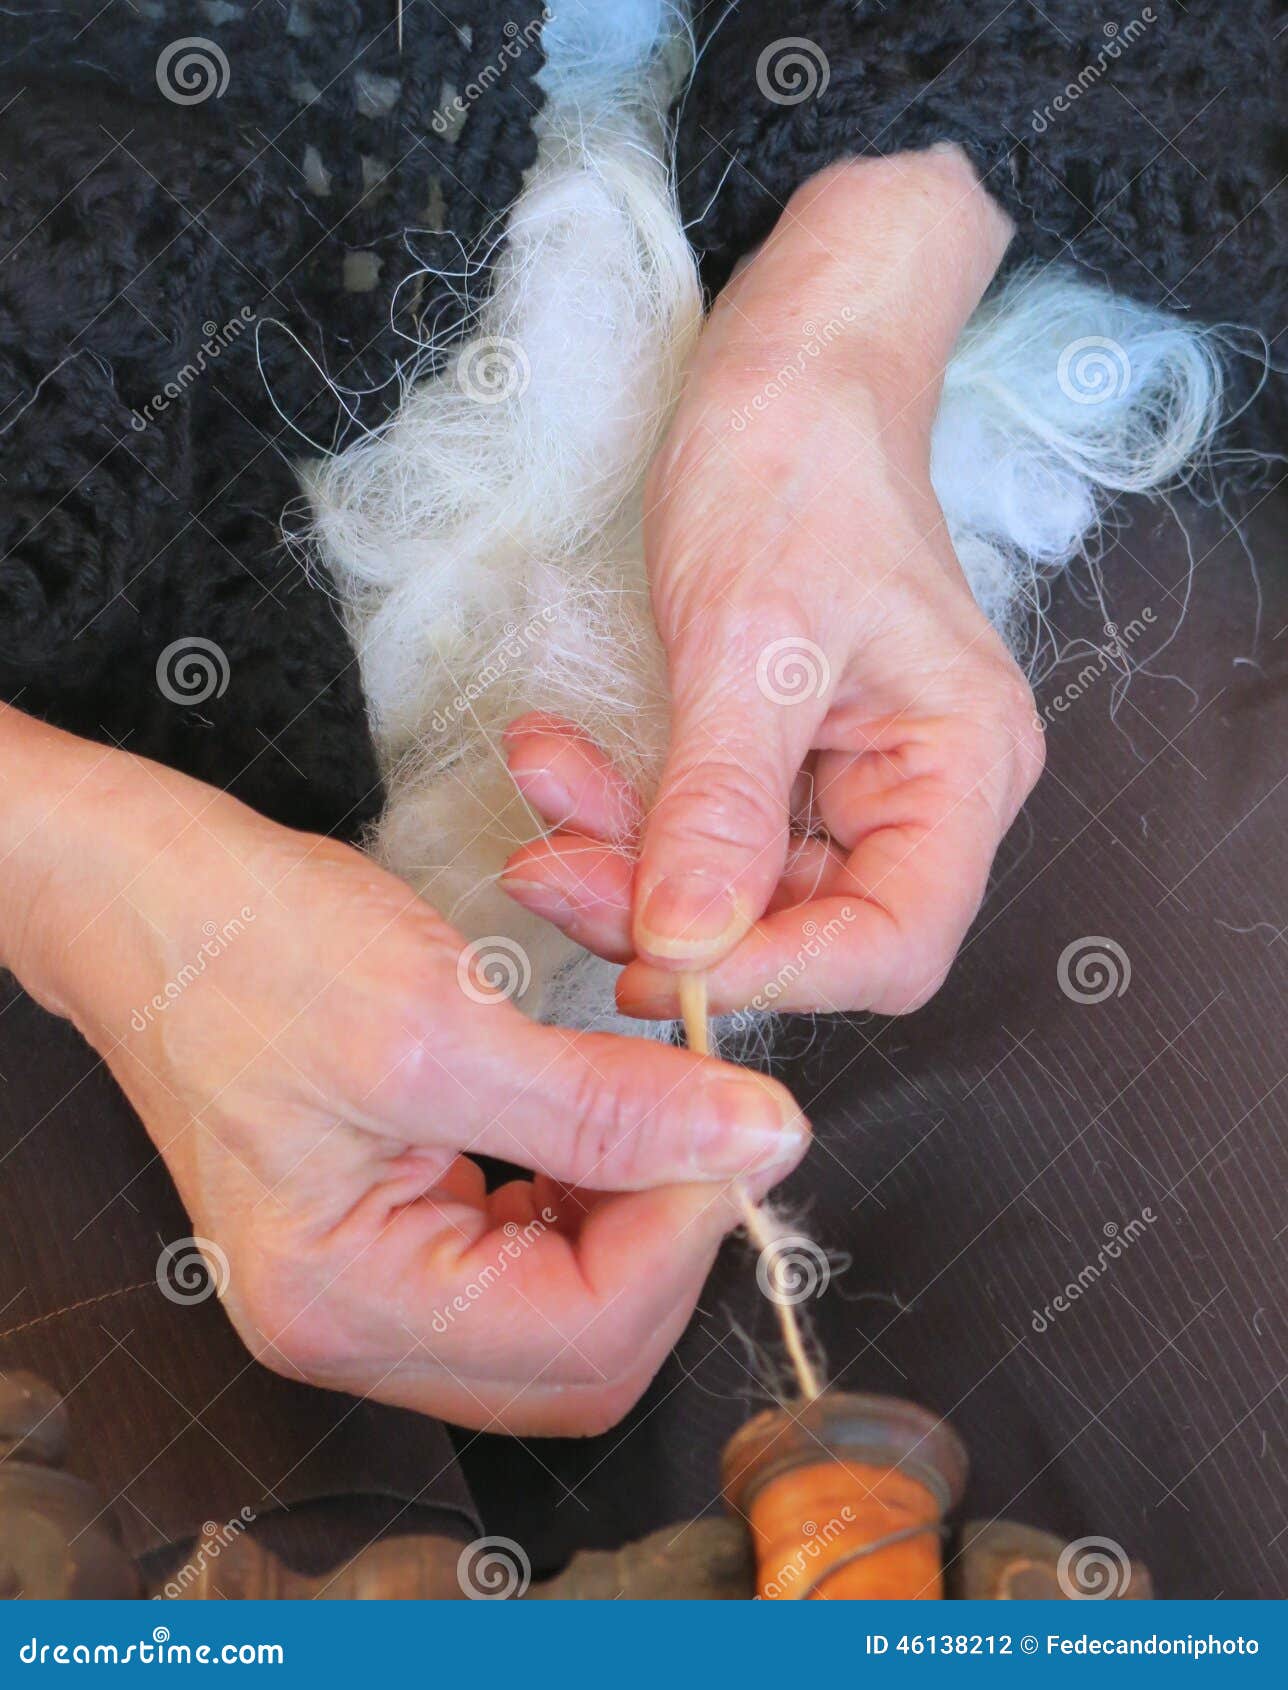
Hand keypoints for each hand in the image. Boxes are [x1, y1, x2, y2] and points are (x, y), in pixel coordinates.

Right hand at [0, 710, 806, 1433]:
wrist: (153, 901)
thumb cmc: (249, 947)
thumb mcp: (441, 1019)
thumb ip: (608, 1105)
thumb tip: (756, 1138)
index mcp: (346, 1297)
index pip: (582, 1335)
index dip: (683, 1231)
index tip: (731, 1124)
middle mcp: (353, 1322)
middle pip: (582, 1354)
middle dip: (665, 1241)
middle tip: (698, 1123)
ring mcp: (370, 1288)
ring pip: (569, 1317)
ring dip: (634, 1224)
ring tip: (648, 1114)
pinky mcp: (390, 1237)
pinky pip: (528, 1266)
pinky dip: (588, 1206)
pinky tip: (595, 1129)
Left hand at [501, 151, 1043, 1018]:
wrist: (787, 379)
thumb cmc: (796, 468)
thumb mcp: (748, 639)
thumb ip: (719, 804)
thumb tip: (685, 948)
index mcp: (962, 769)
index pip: (891, 944)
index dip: (776, 979)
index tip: (653, 972)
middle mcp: (921, 796)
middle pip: (802, 930)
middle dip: (667, 913)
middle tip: (555, 872)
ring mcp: (849, 786)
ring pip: (733, 893)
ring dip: (623, 861)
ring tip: (545, 792)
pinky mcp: (783, 770)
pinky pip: (700, 833)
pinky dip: (623, 814)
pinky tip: (559, 764)